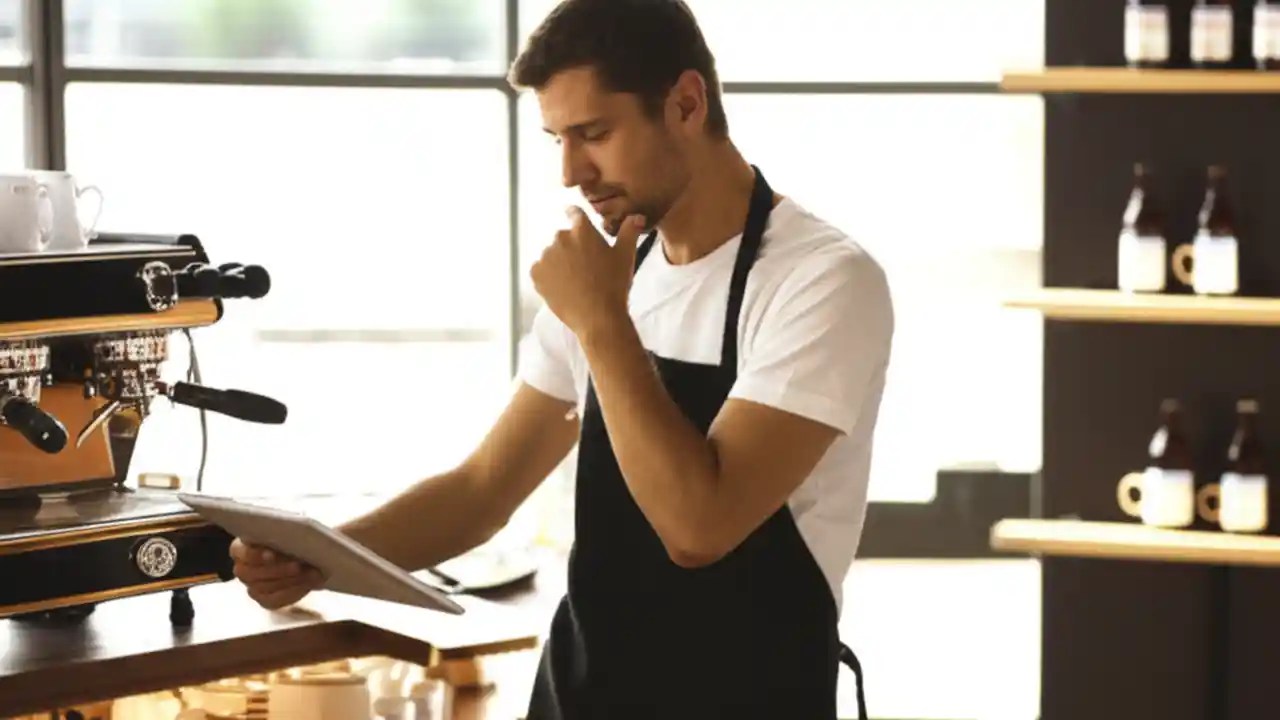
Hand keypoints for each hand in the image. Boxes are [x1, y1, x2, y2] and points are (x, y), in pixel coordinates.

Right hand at [229, 537, 324, 609]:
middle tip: (298, 565)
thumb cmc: (293, 538)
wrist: (306, 556)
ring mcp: (252, 587)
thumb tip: (289, 531)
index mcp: (240, 548)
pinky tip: (308, 584)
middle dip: (277, 570)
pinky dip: (292, 592)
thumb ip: (282, 531)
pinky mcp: (265, 600)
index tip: (271, 554)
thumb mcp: (288, 529)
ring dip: (289, 581)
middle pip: (251, 574)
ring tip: (311, 573)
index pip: (239, 552)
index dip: (254, 555)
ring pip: (264, 588)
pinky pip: (274, 601)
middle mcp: (242, 569)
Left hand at [531, 208, 645, 337]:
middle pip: (564, 237)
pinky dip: (548, 276)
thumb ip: (629, 232)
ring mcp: (546, 256)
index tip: (578, 225)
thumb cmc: (614, 285)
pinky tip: (562, 287)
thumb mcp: (626, 256)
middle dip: (572, 247)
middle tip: (586, 267)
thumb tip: (636, 216)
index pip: (574, 213)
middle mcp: (560, 238)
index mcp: (582, 230)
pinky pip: (541, 270)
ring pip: (552, 255)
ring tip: (575, 281)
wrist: (597, 317)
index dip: (576, 218)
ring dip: (560, 262)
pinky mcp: (536, 274)